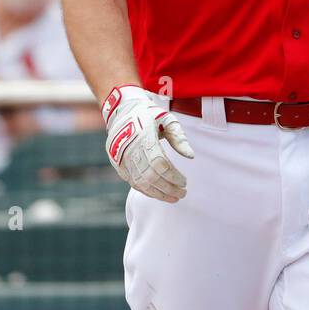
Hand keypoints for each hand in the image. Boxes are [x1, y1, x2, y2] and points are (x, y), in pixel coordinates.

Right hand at [101, 85, 193, 202]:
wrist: (121, 111)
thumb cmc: (149, 115)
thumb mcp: (167, 119)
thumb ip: (179, 137)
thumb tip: (191, 156)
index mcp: (143, 136)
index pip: (159, 163)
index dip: (173, 176)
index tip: (185, 182)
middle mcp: (130, 149)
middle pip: (150, 176)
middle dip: (168, 188)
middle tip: (183, 193)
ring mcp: (121, 158)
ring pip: (141, 183)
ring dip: (158, 194)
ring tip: (173, 198)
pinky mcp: (117, 164)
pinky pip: (132, 182)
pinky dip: (147, 190)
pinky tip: (159, 194)